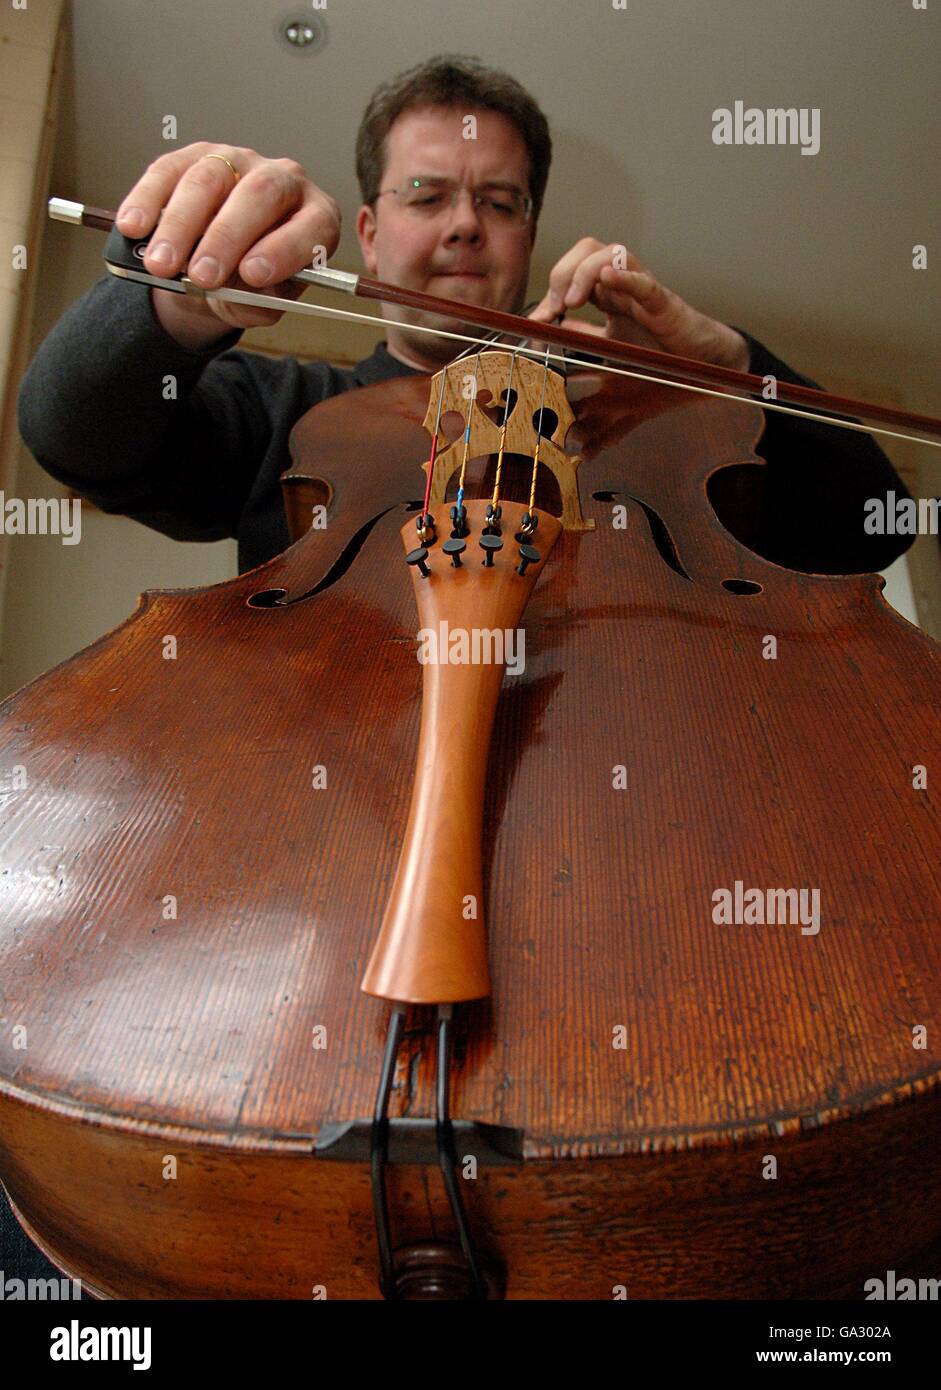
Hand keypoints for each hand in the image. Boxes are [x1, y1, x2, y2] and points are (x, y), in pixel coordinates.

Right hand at [115, 143, 340, 346]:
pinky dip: (148, 201)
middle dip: (225, 238)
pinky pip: (168, 171)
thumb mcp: (262, 304)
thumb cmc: (250, 285)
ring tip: (161, 265)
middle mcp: (283, 180)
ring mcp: (239, 162)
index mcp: (316, 217)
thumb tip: (245, 294)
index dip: (283, 249)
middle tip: (201, 276)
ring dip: (180, 226)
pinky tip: (134, 228)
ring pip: (209, 180)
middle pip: (258, 195)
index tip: (252, 275)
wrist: (219, 269)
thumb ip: (259, 303)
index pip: (312, 226)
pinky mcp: (196, 156)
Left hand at [528, 237, 749, 370]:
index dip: (552, 289)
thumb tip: (555, 331)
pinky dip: (625, 278)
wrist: (699, 361)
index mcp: (609, 292)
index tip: (540, 319)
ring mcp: (643, 289)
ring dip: (586, 273)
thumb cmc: (659, 348)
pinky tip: (608, 278)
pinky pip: (644, 282)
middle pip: (588, 250)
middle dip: (564, 273)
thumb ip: (585, 336)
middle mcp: (623, 283)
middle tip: (556, 306)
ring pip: (612, 254)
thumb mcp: (610, 345)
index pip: (573, 270)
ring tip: (573, 301)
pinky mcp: (663, 303)